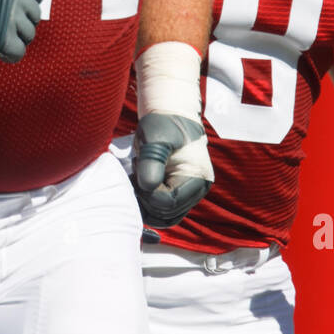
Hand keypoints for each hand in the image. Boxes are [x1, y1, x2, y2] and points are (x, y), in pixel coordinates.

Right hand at [0, 0, 42, 62]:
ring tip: (1, 34)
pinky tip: (0, 50)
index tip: (16, 4)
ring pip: (28, 34)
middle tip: (5, 21)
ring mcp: (11, 20)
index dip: (28, 0)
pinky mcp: (1, 40)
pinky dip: (11, 53)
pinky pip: (18, 52)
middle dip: (22, 19)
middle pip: (34, 16)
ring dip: (17, 36)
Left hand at [133, 113, 213, 228]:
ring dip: (146, 204)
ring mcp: (190, 193)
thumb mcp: (154, 140)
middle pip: (166, 213)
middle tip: (135, 175)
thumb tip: (148, 187)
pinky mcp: (180, 193)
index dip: (147, 194)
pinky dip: (149, 204)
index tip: (136, 175)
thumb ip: (151, 163)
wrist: (170, 116)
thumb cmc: (163, 124)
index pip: (168, 202)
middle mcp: (198, 189)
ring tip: (138, 180)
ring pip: (164, 217)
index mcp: (198, 176)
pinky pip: (164, 211)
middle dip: (145, 199)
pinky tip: (140, 186)